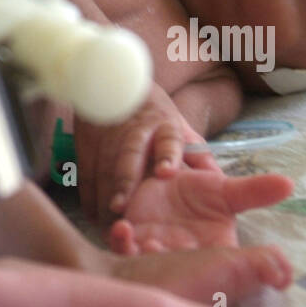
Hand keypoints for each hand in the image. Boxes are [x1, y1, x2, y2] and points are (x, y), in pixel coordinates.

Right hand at [73, 83, 219, 223]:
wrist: (118, 84)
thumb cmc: (155, 114)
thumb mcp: (180, 127)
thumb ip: (197, 155)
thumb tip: (218, 178)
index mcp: (164, 125)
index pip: (168, 139)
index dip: (168, 155)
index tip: (167, 172)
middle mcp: (135, 132)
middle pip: (129, 156)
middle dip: (124, 180)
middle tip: (120, 206)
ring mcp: (109, 139)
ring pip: (104, 168)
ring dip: (103, 195)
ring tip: (106, 221)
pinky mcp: (88, 147)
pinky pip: (87, 175)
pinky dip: (90, 197)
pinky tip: (94, 218)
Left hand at [107, 168, 294, 254]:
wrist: (163, 178)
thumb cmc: (198, 192)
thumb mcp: (225, 190)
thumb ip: (255, 191)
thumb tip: (290, 184)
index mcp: (213, 251)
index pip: (217, 270)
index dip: (208, 272)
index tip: (197, 256)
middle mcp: (184, 258)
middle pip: (179, 273)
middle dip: (170, 266)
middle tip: (163, 249)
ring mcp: (155, 253)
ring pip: (148, 265)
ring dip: (144, 256)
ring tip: (145, 240)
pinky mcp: (131, 243)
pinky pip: (124, 249)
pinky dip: (122, 242)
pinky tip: (123, 228)